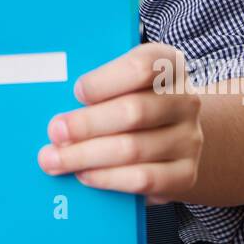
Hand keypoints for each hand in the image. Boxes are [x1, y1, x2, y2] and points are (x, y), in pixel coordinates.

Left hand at [37, 42, 202, 204]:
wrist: (173, 136)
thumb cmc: (132, 100)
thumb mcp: (121, 82)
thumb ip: (97, 85)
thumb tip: (53, 99)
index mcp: (168, 64)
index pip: (141, 67)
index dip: (105, 81)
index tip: (76, 92)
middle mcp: (185, 100)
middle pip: (133, 111)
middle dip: (86, 124)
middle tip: (54, 132)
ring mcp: (190, 139)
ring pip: (133, 149)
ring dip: (86, 155)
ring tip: (55, 159)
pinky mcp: (186, 174)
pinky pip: (143, 179)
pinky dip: (108, 178)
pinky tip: (84, 174)